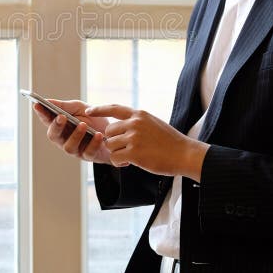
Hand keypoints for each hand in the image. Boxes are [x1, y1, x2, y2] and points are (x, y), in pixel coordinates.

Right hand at [32, 99, 110, 164]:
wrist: (115, 132)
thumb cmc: (94, 119)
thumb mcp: (81, 108)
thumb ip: (65, 106)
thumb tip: (47, 101)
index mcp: (61, 125)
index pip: (47, 120)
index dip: (41, 113)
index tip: (37, 104)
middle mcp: (64, 139)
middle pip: (53, 136)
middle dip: (56, 126)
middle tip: (62, 116)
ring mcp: (75, 149)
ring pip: (69, 147)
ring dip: (75, 135)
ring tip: (83, 125)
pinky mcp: (88, 156)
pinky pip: (88, 152)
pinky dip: (93, 143)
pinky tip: (99, 135)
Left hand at [84, 104, 208, 180]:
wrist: (184, 154)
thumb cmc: (170, 141)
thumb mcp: (153, 123)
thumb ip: (137, 122)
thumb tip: (120, 126)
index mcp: (139, 114)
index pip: (113, 108)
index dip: (99, 109)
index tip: (88, 111)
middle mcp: (135, 123)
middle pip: (108, 131)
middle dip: (113, 142)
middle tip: (125, 149)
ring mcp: (134, 138)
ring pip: (110, 145)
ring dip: (116, 153)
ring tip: (130, 157)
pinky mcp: (134, 153)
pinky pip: (115, 158)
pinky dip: (119, 163)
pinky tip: (129, 163)